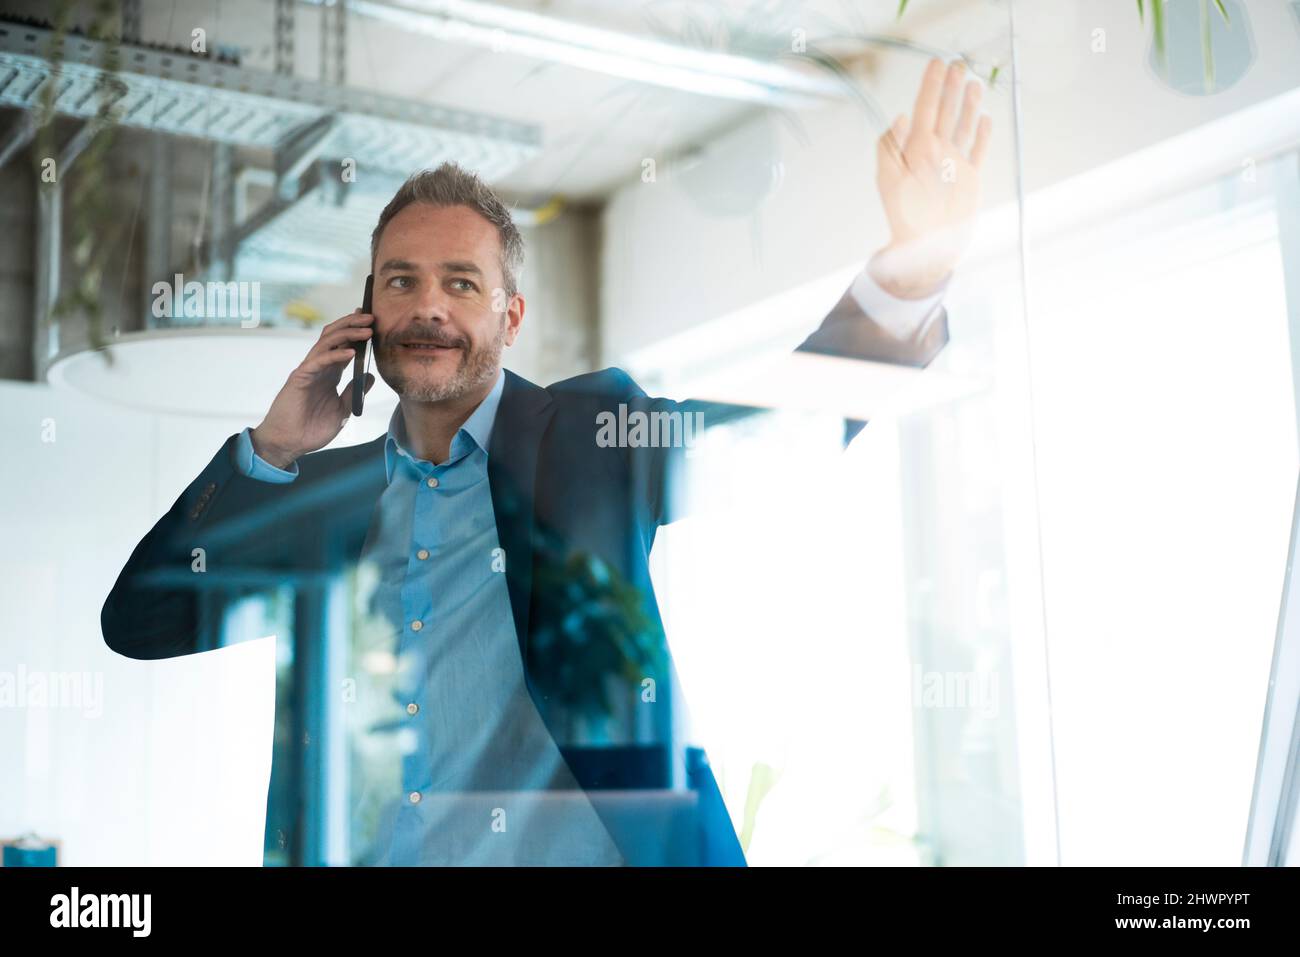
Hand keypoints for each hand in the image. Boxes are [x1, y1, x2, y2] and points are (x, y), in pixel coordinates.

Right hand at [250, 310, 374, 468]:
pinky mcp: (300, 378)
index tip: (373, 322)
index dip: (357, 332)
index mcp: (330, 373)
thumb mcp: (343, 410)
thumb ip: (355, 391)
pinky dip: (335, 355)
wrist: (290, 444)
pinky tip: (352, 353)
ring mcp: (309, 370)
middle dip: (353, 324)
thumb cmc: (312, 429)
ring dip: (347, 334)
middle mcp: (319, 367)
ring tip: (367, 330)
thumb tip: (371, 375)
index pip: (344, 345)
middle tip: (372, 317)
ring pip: (327, 342)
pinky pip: (318, 361)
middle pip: (335, 337)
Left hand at [871, 58, 992, 298]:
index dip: (930, 86)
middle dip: (951, 89)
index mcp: (915, 148)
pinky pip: (977, 151)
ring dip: (968, 106)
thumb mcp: (889, 179)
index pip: (924, 109)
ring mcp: (954, 163)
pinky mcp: (970, 177)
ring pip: (962, 127)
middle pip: (945, 113)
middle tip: (959, 64)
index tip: (936, 63)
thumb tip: (901, 117)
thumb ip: (891, 147)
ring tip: (974, 84)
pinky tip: (985, 120)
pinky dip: (982, 136)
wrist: (926, 244)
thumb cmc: (904, 214)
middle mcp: (935, 152)